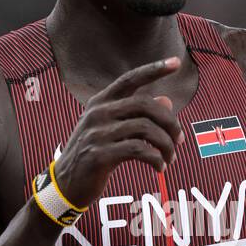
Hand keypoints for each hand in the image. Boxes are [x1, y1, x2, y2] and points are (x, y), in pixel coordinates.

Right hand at [53, 56, 184, 207]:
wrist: (66, 182)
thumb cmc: (94, 153)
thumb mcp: (112, 130)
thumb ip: (138, 115)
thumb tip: (167, 101)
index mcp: (101, 102)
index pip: (130, 79)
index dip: (154, 69)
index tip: (176, 62)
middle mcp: (98, 113)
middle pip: (145, 104)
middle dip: (170, 122)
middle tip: (179, 139)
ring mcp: (97, 133)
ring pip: (146, 129)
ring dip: (166, 145)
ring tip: (170, 158)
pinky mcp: (100, 155)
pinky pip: (139, 150)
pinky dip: (156, 159)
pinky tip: (159, 167)